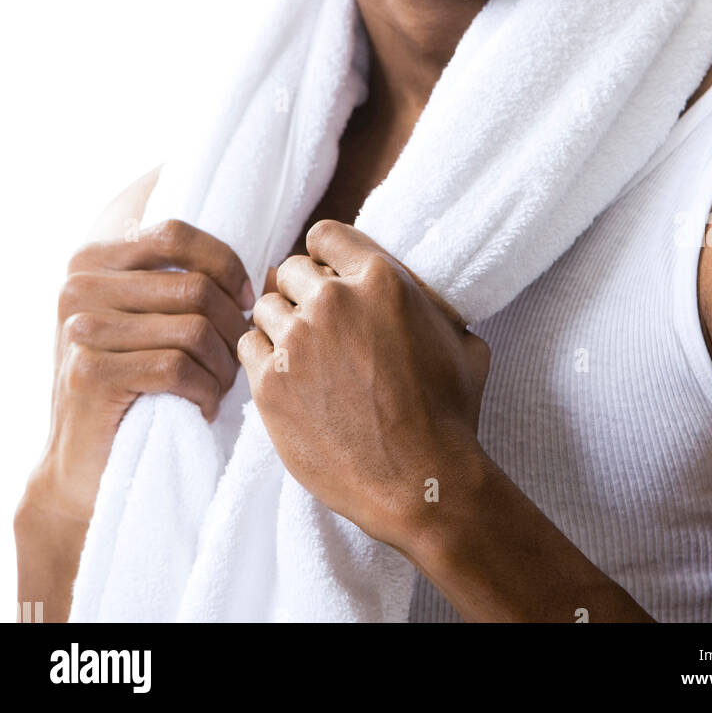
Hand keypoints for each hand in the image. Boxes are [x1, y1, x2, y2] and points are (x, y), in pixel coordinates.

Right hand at [41, 218, 252, 523]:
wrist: (81, 463)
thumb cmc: (132, 382)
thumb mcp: (145, 317)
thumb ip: (179, 280)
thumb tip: (267, 266)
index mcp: (91, 260)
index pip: (175, 235)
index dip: (224, 263)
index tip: (247, 297)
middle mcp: (79, 288)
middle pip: (194, 287)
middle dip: (232, 325)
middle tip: (238, 356)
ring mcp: (81, 331)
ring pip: (193, 329)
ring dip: (224, 364)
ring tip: (222, 384)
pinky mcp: (91, 375)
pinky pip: (178, 368)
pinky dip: (206, 390)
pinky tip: (205, 406)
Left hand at [238, 220, 490, 551]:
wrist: (421, 480)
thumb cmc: (450, 414)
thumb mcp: (461, 340)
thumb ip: (432, 304)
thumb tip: (424, 293)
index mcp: (381, 277)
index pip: (324, 235)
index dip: (324, 256)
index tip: (326, 277)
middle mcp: (333, 300)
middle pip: (290, 269)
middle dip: (302, 293)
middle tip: (317, 325)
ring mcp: (298, 341)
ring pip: (265, 307)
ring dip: (280, 326)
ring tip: (300, 356)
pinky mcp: (269, 383)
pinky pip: (247, 347)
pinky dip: (260, 359)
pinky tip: (285, 378)